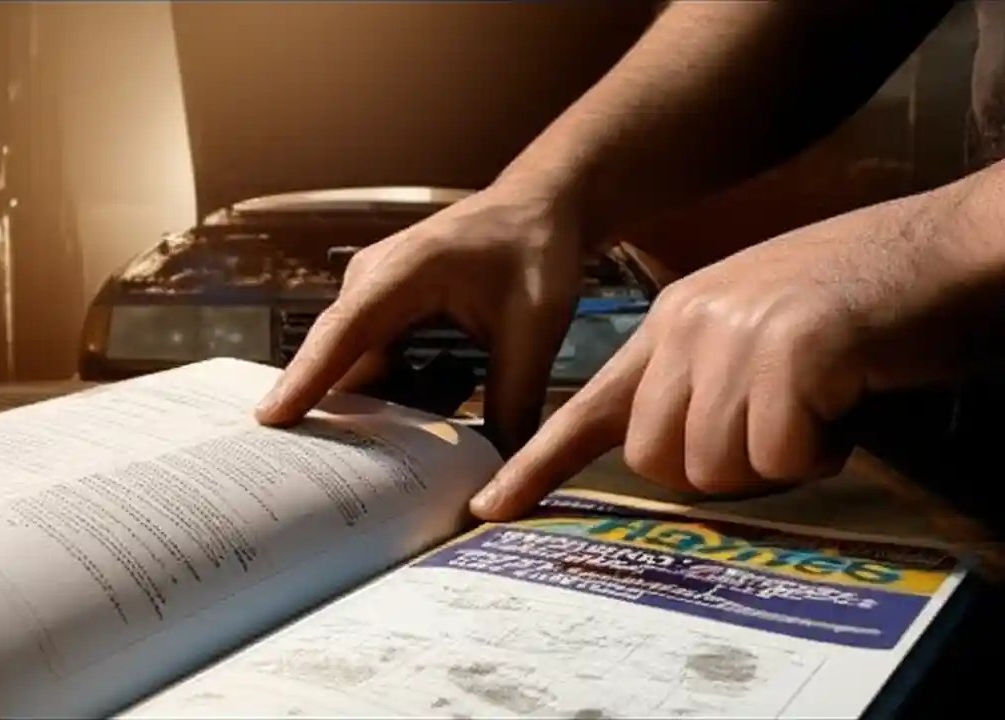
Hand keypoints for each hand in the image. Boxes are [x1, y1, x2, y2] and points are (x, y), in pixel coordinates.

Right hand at [255, 181, 589, 452]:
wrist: (538, 206)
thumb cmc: (536, 253)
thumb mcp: (535, 329)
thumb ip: (515, 400)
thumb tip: (505, 471)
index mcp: (405, 272)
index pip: (345, 331)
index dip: (307, 377)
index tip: (270, 418)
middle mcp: (373, 281)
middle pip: (336, 357)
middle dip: (321, 412)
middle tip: (303, 478)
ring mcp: (373, 295)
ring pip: (355, 366)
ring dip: (364, 411)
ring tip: (356, 472)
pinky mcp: (384, 310)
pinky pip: (373, 362)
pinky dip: (388, 396)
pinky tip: (404, 436)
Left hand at [470, 183, 1001, 520]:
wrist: (944, 247)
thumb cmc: (858, 302)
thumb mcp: (755, 332)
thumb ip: (704, 384)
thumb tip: (677, 457)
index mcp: (673, 324)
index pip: (589, 406)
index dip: (539, 465)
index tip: (491, 507)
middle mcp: (690, 327)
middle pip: (655, 458)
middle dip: (715, 469)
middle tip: (778, 433)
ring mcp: (736, 335)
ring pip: (714, 464)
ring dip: (774, 460)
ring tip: (818, 408)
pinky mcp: (789, 352)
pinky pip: (781, 455)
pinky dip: (820, 450)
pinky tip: (844, 405)